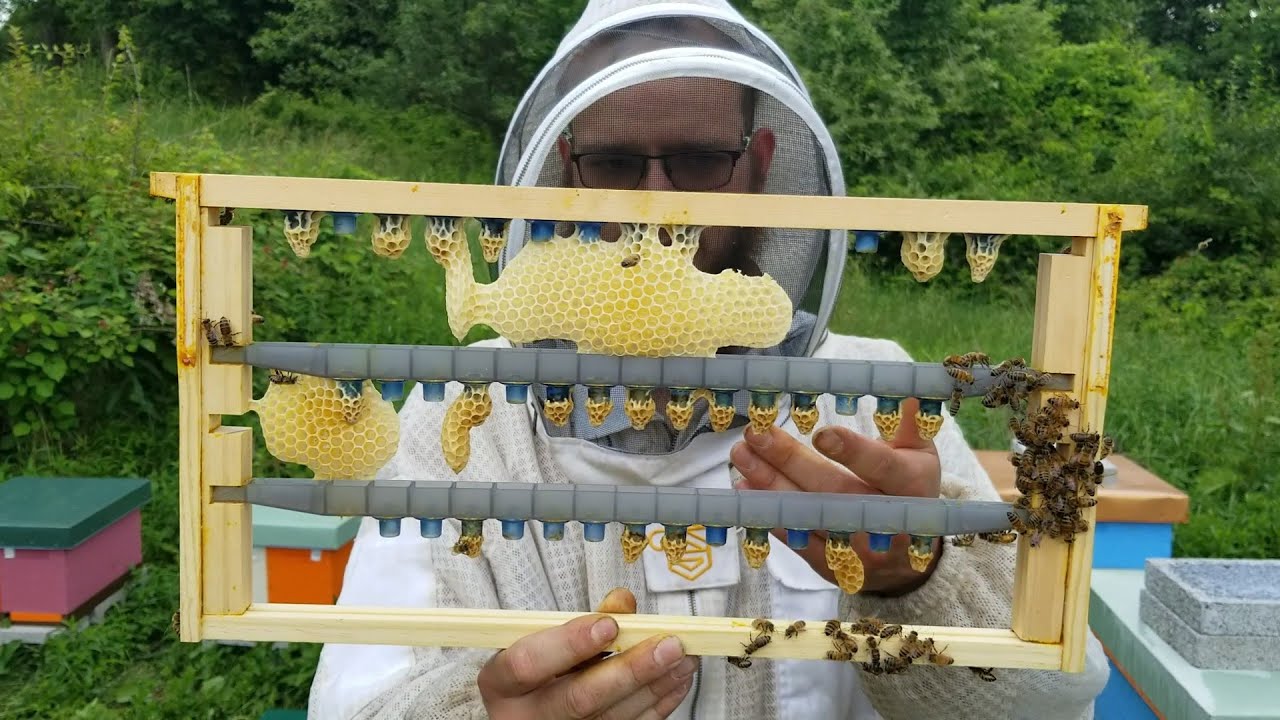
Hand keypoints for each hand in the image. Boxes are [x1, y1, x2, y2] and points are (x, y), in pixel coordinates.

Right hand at [477, 588, 695, 718]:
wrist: (531, 715)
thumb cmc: (537, 673)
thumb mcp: (542, 641)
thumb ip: (582, 620)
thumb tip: (622, 603)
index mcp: (502, 683)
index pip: (528, 664)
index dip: (569, 644)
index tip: (608, 624)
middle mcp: (526, 716)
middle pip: (579, 699)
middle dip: (630, 670)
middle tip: (668, 645)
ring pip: (612, 718)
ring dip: (656, 685)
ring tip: (685, 657)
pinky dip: (659, 704)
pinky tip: (678, 680)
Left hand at [729, 397, 942, 593]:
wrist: (905, 561)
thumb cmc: (908, 492)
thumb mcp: (921, 457)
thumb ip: (910, 425)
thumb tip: (911, 392)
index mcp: (911, 488)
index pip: (882, 469)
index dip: (853, 452)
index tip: (821, 433)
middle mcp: (883, 523)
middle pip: (832, 491)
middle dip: (790, 461)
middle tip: (756, 434)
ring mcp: (854, 549)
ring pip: (808, 516)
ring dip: (769, 486)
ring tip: (741, 456)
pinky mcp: (828, 565)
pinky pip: (794, 541)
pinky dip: (768, 515)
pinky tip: (744, 489)